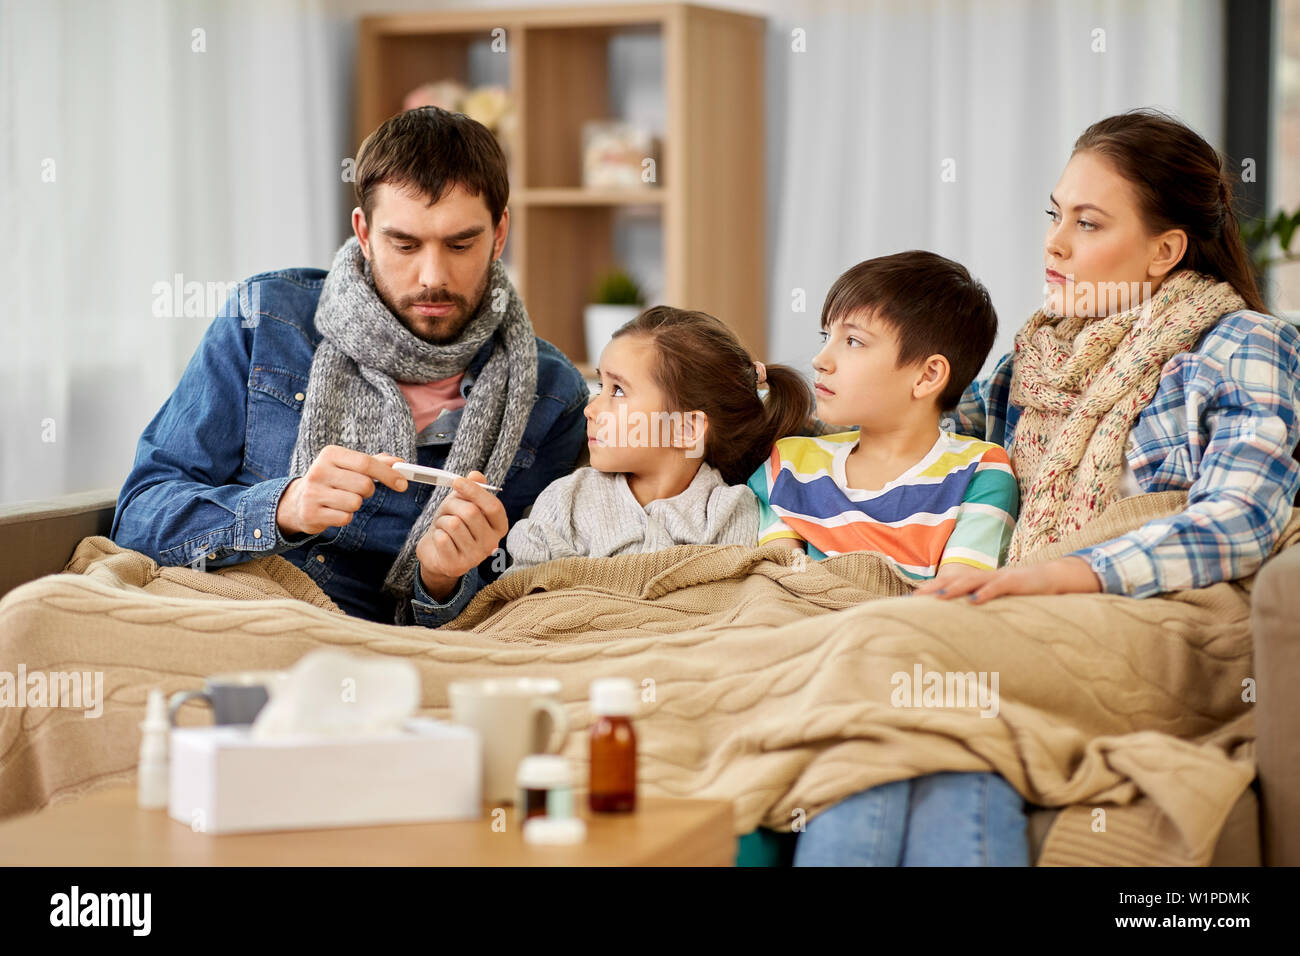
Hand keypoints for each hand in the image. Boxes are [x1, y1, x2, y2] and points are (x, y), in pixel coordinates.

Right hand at [276, 446, 408, 536]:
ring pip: (355, 502)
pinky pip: (345, 518)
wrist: (297, 501)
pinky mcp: (311, 513)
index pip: (366, 463)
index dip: (388, 474)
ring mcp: (313, 492)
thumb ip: (375, 462)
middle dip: (369, 491)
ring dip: (355, 504)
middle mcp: (319, 471)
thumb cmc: (331, 480)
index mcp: (330, 454)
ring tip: (342, 500)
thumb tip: (399, 462)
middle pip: (364, 485)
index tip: (403, 484)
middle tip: (360, 491)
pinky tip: (334, 510)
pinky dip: (345, 517)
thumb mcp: (349, 466)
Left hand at [416, 470, 507, 599]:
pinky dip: (436, 534)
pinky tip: (440, 540)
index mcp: (499, 527)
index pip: (493, 506)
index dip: (475, 491)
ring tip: (444, 527)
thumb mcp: (463, 504)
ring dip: (442, 521)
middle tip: (447, 512)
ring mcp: (475, 557)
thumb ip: (472, 489)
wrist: (437, 552)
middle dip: (452, 506)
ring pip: (454, 525)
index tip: (457, 481)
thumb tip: (476, 475)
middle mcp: (491, 543)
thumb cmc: (454, 525)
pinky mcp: (457, 565)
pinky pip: (442, 539)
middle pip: (471, 513)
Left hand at [910, 556, 1102, 604]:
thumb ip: (982, 606)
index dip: (931, 588)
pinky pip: (1000, 587)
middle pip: (954, 579)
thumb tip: (963, 619)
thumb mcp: (999, 599)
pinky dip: (987, 592)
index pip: (950, 583)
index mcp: (979, 581)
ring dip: (954, 589)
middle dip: (934, 588)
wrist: (1053, 577)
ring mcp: (1000, 577)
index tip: (911, 599)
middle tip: (915, 598)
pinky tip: (975, 600)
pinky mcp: (1017, 582)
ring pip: (973, 580)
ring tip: (937, 598)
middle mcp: (985, 577)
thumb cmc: (1023, 591)